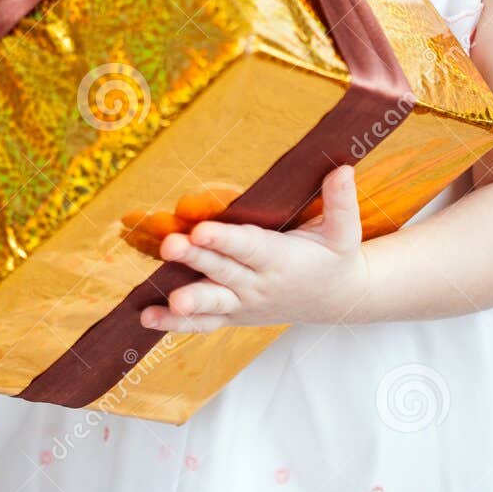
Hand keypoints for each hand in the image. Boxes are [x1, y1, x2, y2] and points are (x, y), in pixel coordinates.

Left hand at [140, 164, 370, 332]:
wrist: (336, 300)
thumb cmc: (337, 258)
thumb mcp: (345, 232)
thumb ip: (342, 202)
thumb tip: (342, 167)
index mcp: (282, 260)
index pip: (249, 248)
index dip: (225, 240)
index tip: (201, 230)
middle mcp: (259, 284)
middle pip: (222, 271)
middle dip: (196, 260)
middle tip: (170, 247)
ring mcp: (243, 303)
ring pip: (211, 302)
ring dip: (187, 300)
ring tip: (163, 300)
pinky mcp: (233, 314)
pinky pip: (204, 323)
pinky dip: (177, 324)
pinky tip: (147, 316)